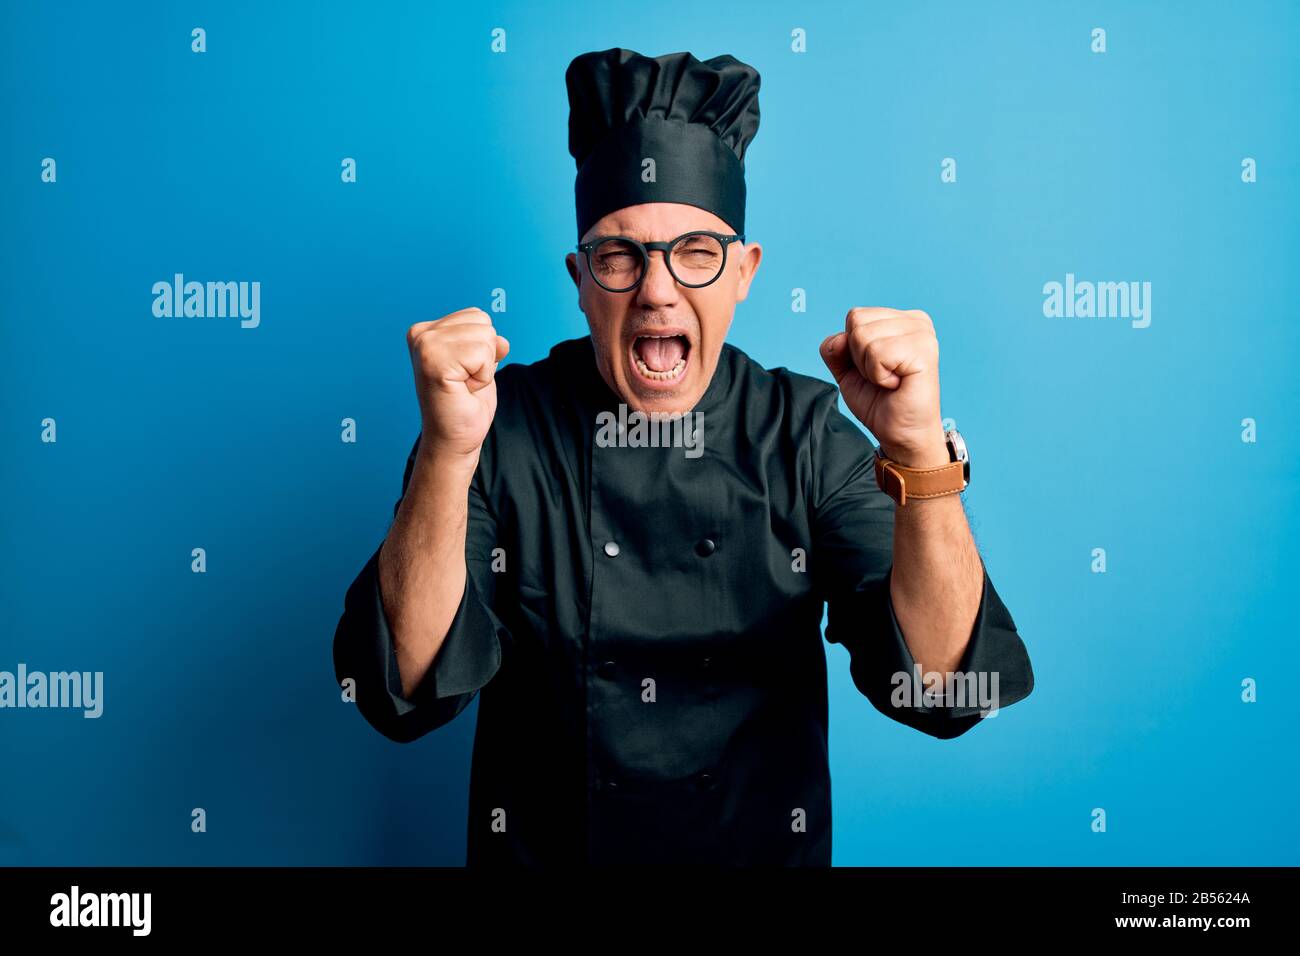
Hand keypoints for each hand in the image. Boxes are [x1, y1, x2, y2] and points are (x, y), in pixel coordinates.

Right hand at [406, 308, 509, 463]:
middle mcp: (422, 334)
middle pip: (483, 322)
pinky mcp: (434, 361)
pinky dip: (482, 376)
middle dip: (484, 356)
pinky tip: (464, 390)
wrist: (453, 439)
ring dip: (483, 367)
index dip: (481, 348)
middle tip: (464, 382)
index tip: (463, 373)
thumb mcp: (481, 365)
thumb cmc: (464, 405)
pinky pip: (483, 355)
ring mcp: (425, 345)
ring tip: (464, 386)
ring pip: (485, 336)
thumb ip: (488, 344)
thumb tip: (502, 340)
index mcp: (427, 330)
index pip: (477, 316)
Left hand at [819, 307, 946, 467]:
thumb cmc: (880, 402)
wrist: (900, 434)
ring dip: (869, 368)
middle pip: (857, 322)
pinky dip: (878, 375)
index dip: (853, 349)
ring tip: (890, 381)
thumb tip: (839, 339)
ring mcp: (923, 334)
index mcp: (901, 319)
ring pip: (863, 336)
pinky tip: (897, 384)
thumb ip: (836, 349)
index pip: (855, 316)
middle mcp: (916, 321)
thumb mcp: (847, 371)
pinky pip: (877, 353)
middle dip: (859, 358)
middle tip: (883, 377)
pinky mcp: (924, 351)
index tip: (876, 369)